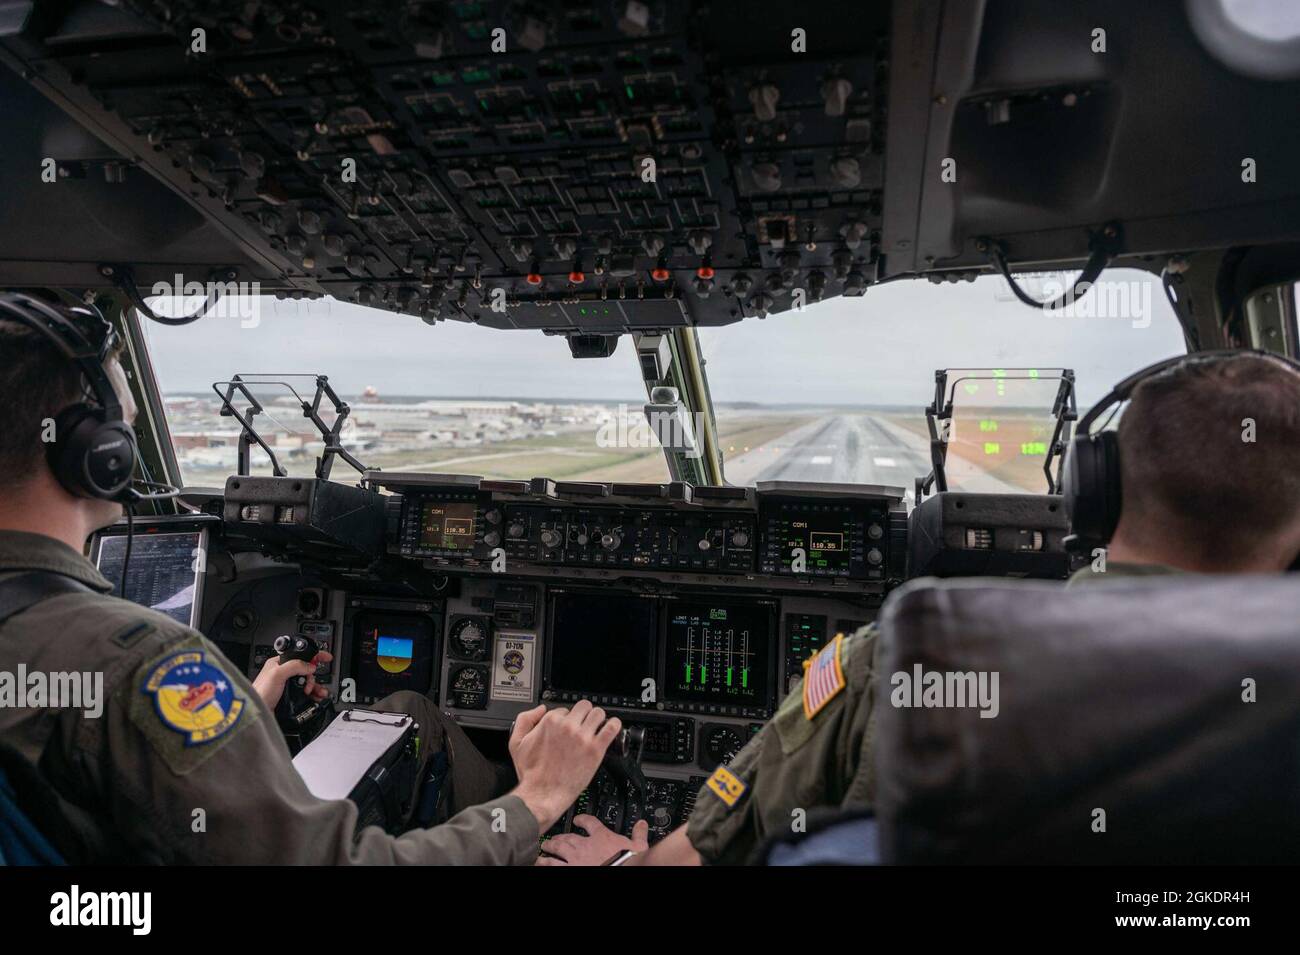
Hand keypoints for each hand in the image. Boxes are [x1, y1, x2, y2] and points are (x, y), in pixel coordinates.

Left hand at [252, 651, 331, 709]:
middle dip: (312, 677)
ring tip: (318, 692)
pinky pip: (306, 694)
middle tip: (309, 685)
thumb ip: (295, 666)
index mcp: (278, 663)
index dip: (314, 655)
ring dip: (315, 687)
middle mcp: (283, 674)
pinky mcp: (290, 697)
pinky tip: (317, 698)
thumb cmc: (259, 693)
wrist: (256, 714)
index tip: (326, 657)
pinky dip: (314, 695)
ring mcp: (287, 686)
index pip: (300, 655)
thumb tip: (310, 667)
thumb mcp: (277, 674)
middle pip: (306, 671)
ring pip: (308, 683)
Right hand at [508, 701, 621, 831]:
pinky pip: (611, 728)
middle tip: (584, 725)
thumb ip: (525, 720)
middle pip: (584, 707)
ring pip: (598, 713)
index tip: (569, 727)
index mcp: (550, 722)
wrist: (542, 794)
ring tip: (597, 728)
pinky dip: (614, 725)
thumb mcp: (516, 743)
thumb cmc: (531, 773)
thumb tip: (540, 709)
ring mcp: (582, 737)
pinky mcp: (595, 749)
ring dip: (598, 719)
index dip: (567, 719)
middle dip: (584, 714)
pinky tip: (612, 728)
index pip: (565, 709)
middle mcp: (567, 727)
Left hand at [538, 814, 648, 865]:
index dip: (582, 820)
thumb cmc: (628, 861)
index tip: (578, 819)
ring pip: (557, 850)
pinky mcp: (569, 870)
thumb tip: (642, 825)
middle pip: (568, 836)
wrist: (622, 870)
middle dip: (560, 837)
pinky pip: (553, 865)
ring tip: (543, 849)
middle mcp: (585, 846)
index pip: (590, 823)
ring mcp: (575, 859)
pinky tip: (539, 863)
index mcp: (602, 838)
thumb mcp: (639, 847)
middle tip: (554, 838)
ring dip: (549, 849)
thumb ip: (639, 834)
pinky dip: (545, 863)